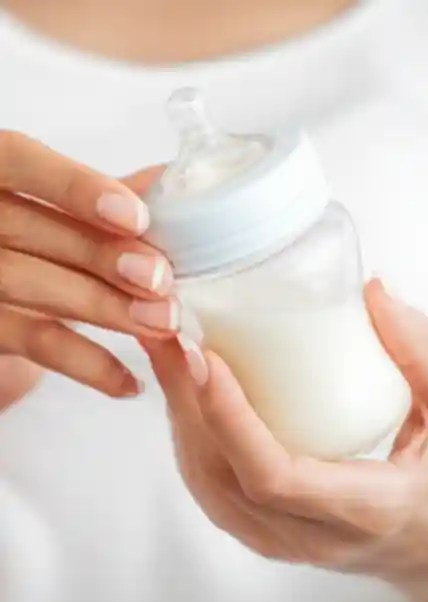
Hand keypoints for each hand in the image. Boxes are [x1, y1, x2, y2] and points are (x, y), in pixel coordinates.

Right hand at [0, 131, 176, 397]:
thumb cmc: (41, 240)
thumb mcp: (65, 207)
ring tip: (162, 322)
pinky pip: (31, 342)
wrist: (3, 303)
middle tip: (162, 280)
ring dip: (103, 305)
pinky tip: (130, 380)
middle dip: (101, 255)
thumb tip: (176, 179)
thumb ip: (111, 191)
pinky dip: (85, 363)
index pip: (18, 160)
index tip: (136, 217)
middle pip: (27, 228)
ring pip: (27, 284)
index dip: (75, 186)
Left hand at [143, 280, 427, 595]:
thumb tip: (372, 291)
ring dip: (178, 413)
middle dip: (185, 399)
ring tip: (168, 346)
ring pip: (204, 483)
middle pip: (221, 475)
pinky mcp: (260, 537)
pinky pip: (209, 488)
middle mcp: (313, 539)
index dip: (230, 419)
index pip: (275, 478)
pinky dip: (188, 434)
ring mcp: (280, 545)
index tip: (208, 356)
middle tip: (170, 328)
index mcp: (367, 512)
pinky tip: (185, 386)